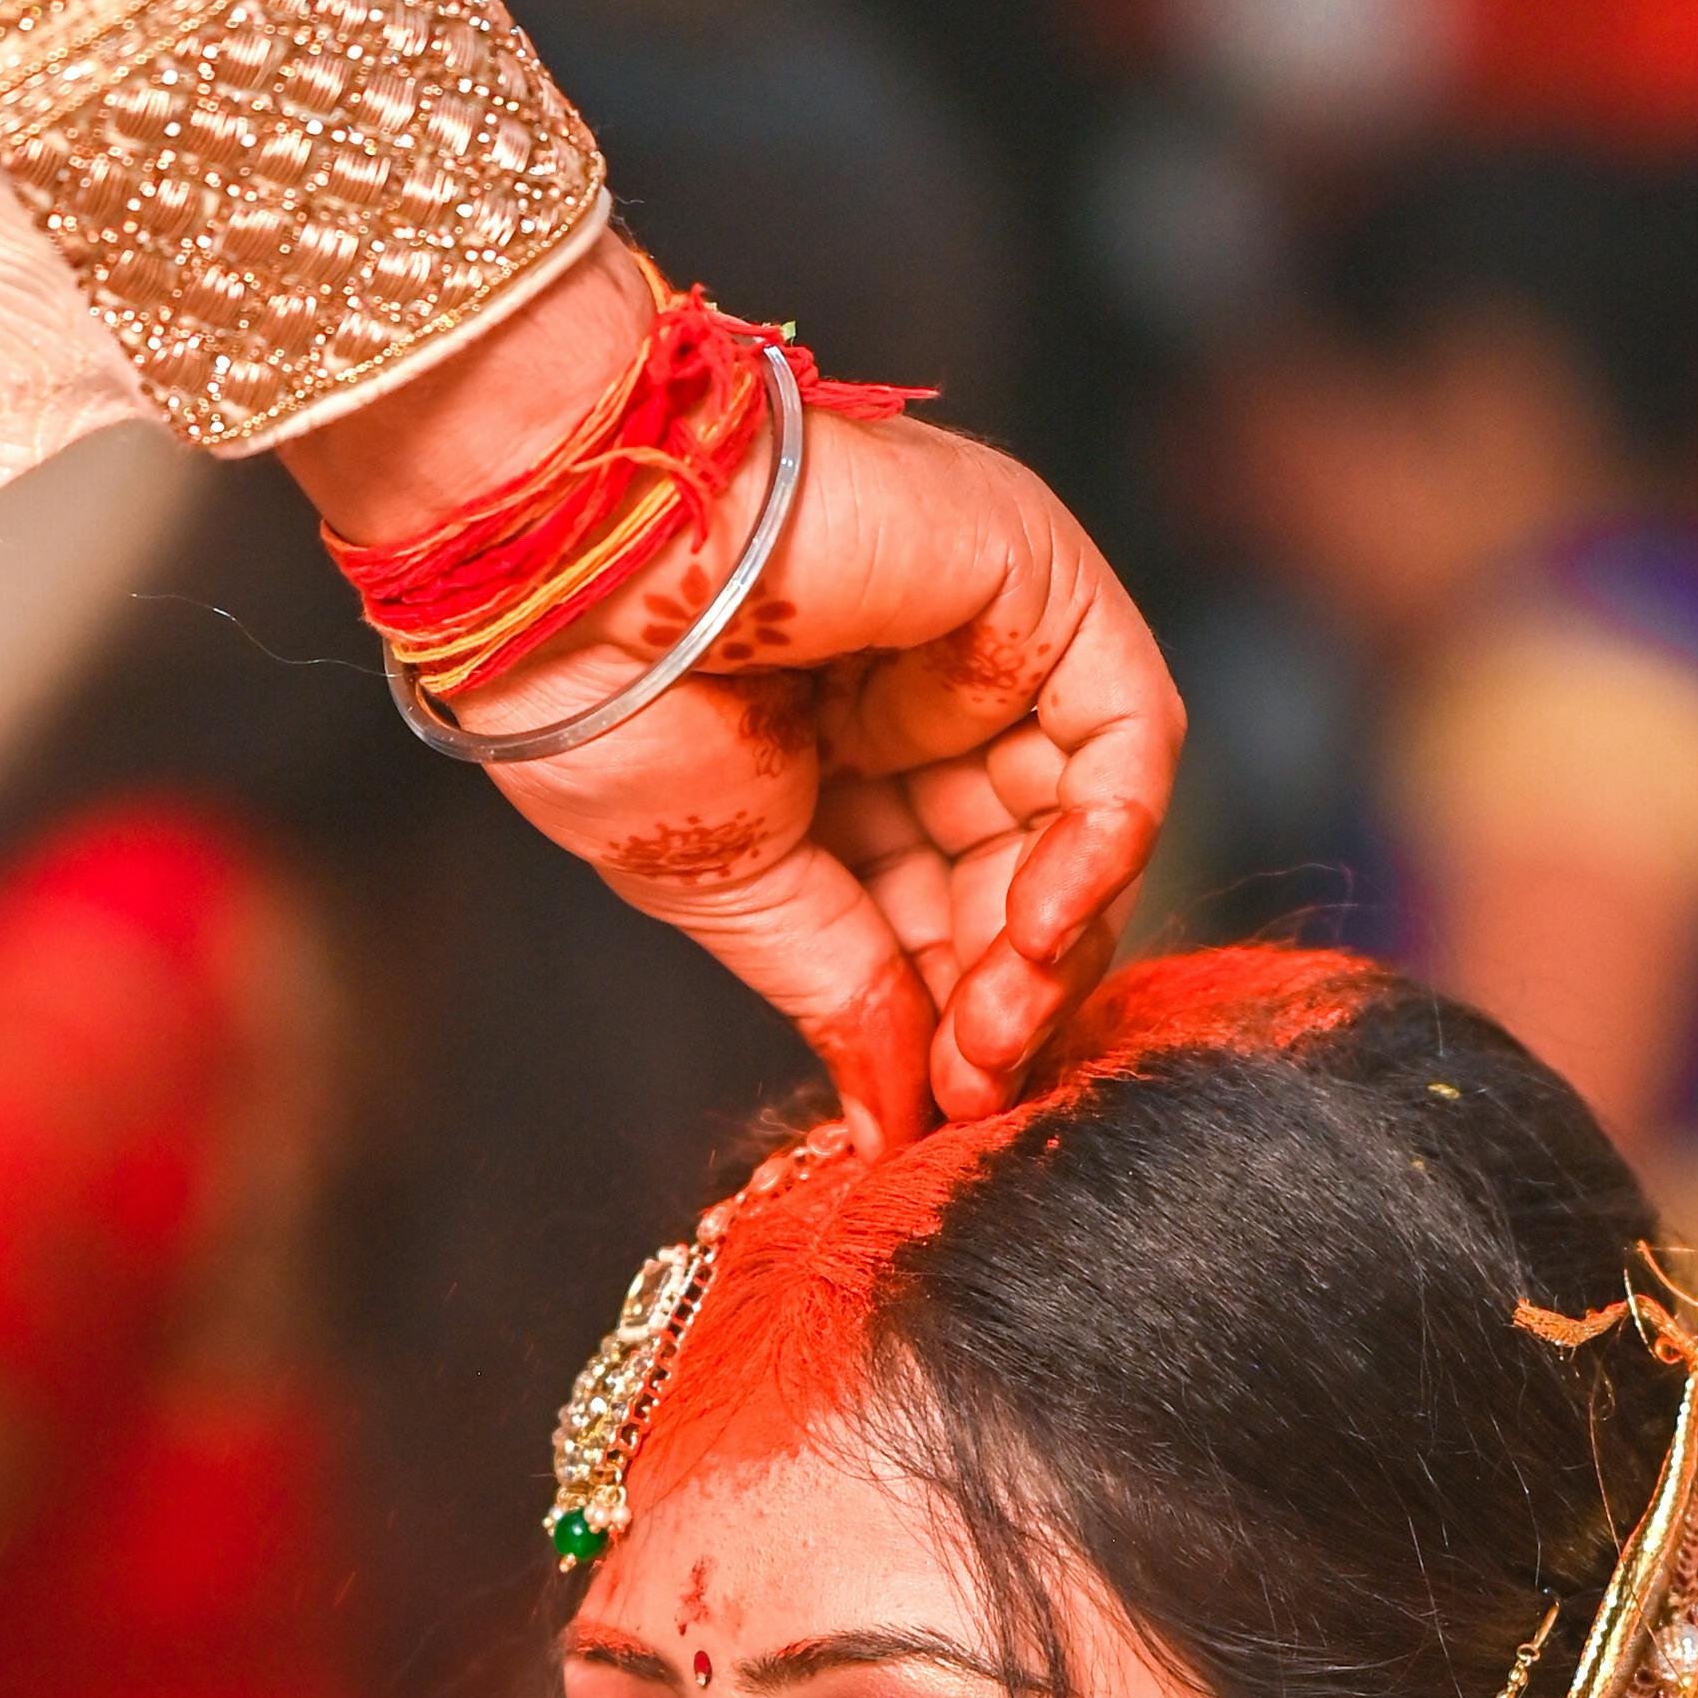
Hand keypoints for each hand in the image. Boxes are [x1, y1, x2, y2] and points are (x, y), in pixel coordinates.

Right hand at [285, 236, 1182, 1154]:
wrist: (572, 572)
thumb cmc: (604, 708)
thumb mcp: (736, 893)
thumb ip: (843, 989)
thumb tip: (895, 1124)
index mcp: (833, 764)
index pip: (941, 910)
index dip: (949, 1017)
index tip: (935, 1110)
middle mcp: (922, 700)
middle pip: (1020, 878)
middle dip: (1003, 996)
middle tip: (969, 1081)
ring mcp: (987, 638)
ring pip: (1086, 821)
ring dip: (1050, 947)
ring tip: (988, 1024)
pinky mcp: (1037, 582)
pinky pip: (1126, 733)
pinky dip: (1105, 844)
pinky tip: (1035, 927)